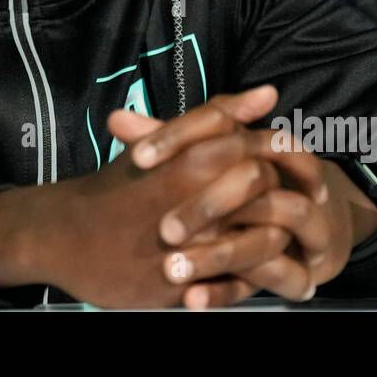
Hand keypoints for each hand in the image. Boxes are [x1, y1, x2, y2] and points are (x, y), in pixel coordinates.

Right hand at [0, 88, 285, 307]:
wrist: (64, 235)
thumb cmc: (120, 187)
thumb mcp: (162, 146)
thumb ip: (215, 119)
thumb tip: (268, 93)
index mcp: (185, 158)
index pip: (254, 145)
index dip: (288, 152)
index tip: (305, 159)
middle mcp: (188, 196)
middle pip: (261, 185)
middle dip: (291, 193)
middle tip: (313, 198)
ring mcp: (186, 242)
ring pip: (259, 236)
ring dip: (280, 234)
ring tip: (291, 234)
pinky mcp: (179, 283)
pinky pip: (237, 281)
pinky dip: (259, 272)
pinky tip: (269, 265)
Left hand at [108, 88, 376, 307]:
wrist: (312, 224)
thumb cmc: (243, 187)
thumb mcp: (204, 159)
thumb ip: (164, 140)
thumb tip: (116, 120)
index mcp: (257, 142)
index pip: (222, 124)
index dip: (179, 138)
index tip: (138, 157)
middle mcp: (285, 177)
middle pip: (255, 179)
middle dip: (207, 204)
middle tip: (162, 229)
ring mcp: (301, 223)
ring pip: (267, 236)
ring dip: (218, 254)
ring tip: (171, 268)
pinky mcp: (302, 266)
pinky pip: (271, 280)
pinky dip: (227, 291)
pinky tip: (191, 299)